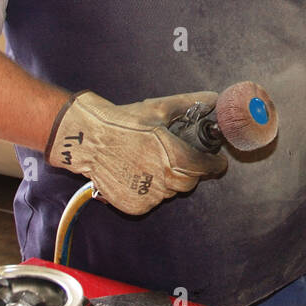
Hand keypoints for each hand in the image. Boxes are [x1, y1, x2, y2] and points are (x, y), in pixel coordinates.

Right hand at [45, 90, 227, 214]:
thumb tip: (212, 98)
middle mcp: (165, 182)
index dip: (214, 164)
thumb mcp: (159, 108)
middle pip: (190, 182)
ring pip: (170, 192)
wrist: (88, 140)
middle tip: (178, 157)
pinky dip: (150, 190)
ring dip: (168, 180)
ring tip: (152, 162)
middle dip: (190, 171)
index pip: (207, 168)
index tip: (216, 161)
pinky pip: (152, 200)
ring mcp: (150, 197)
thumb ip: (189, 104)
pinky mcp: (135, 206)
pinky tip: (138, 173)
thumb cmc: (125, 123)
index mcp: (176, 159)